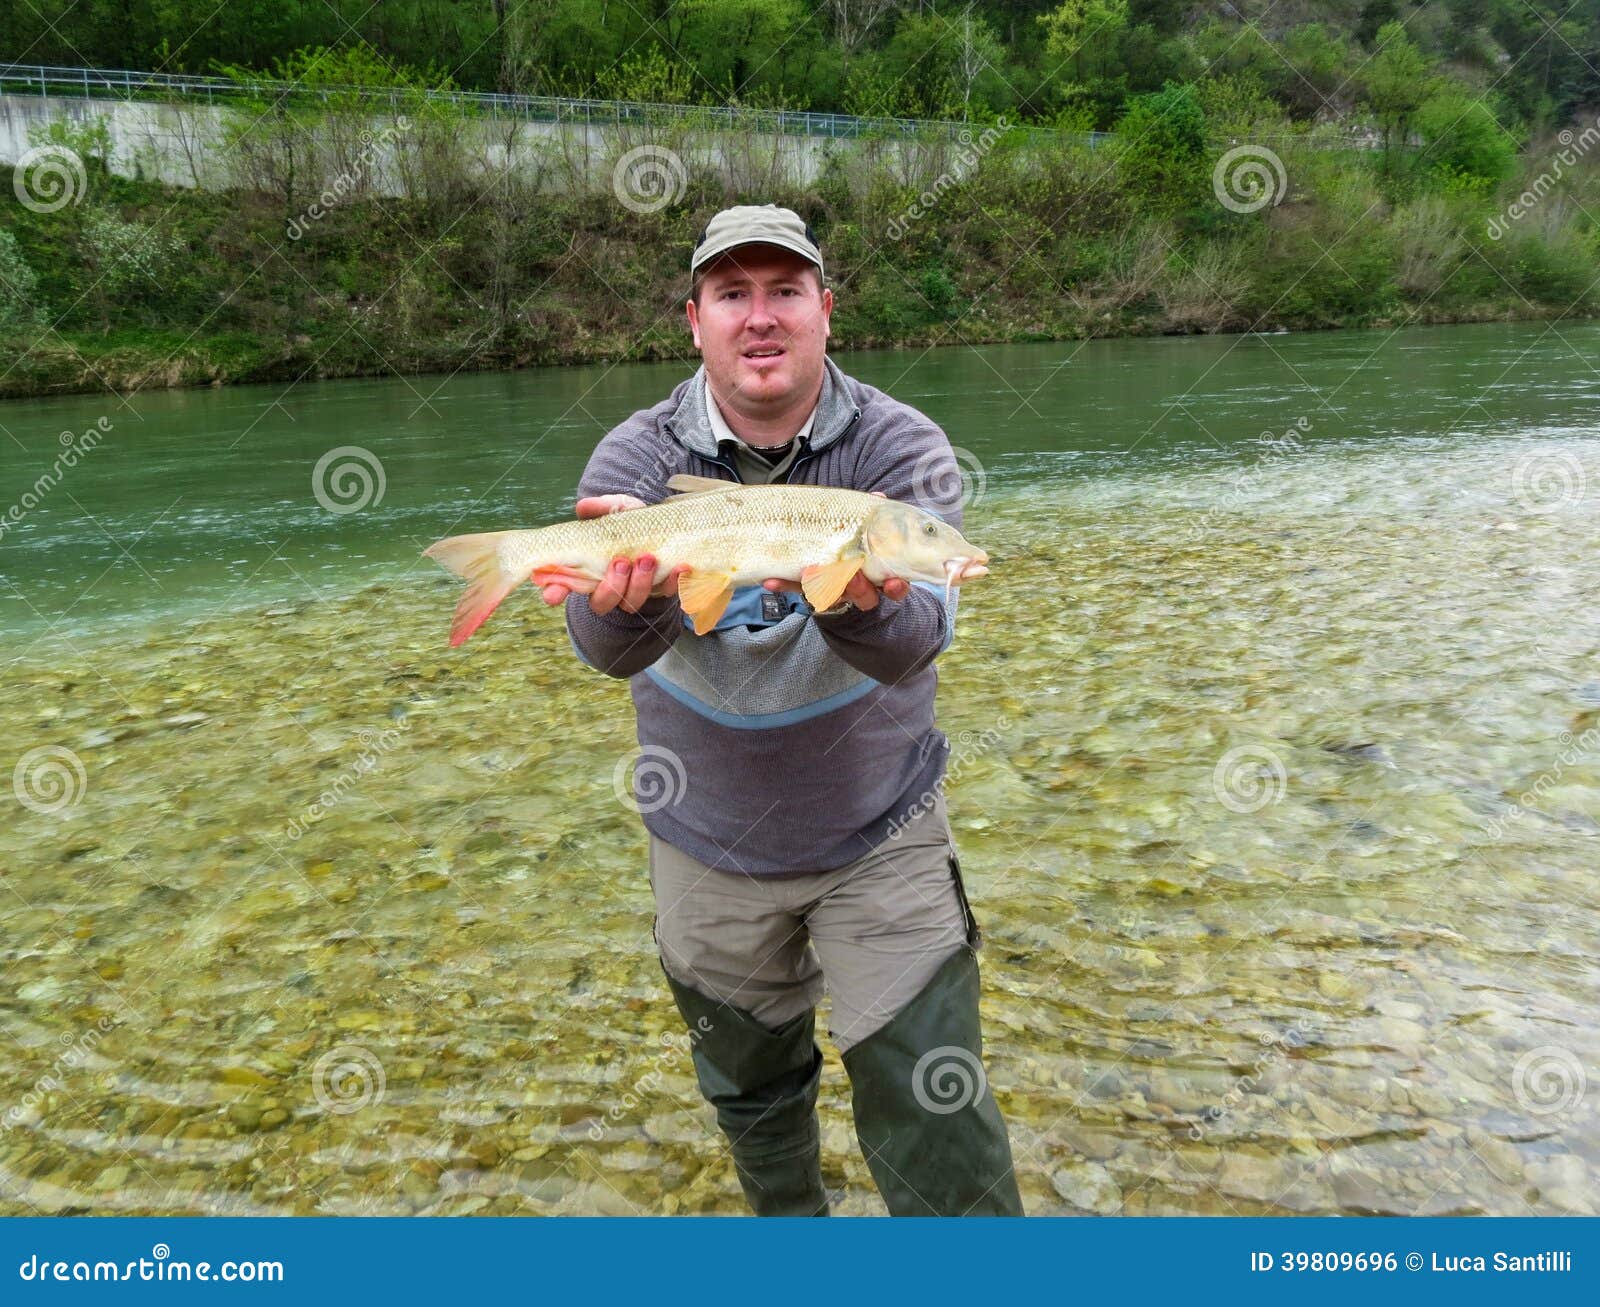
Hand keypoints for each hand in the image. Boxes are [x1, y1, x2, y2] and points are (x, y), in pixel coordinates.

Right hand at [539, 494, 688, 614]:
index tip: (552, 595)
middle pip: (602, 601)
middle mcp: (609, 587)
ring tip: (648, 558)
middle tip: (620, 562)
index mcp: (589, 570)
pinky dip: (674, 582)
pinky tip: (681, 566)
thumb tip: (584, 506)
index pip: (564, 587)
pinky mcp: (661, 591)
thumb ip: (601, 508)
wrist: (667, 527)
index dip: (556, 592)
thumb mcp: (617, 510)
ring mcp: (635, 593)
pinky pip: (667, 594)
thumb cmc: (632, 522)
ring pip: (632, 603)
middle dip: (611, 586)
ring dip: (640, 583)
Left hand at [759, 490, 906, 610]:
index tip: (894, 582)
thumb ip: (871, 515)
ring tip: (808, 573)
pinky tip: (770, 580)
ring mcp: (832, 591)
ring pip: (830, 595)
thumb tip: (878, 496)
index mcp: (880, 574)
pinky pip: (795, 589)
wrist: (826, 558)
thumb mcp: (865, 525)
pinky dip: (783, 584)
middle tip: (853, 577)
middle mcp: (858, 588)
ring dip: (819, 585)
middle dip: (858, 588)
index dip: (896, 587)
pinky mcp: (806, 588)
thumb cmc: (855, 538)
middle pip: (863, 596)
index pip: (895, 586)